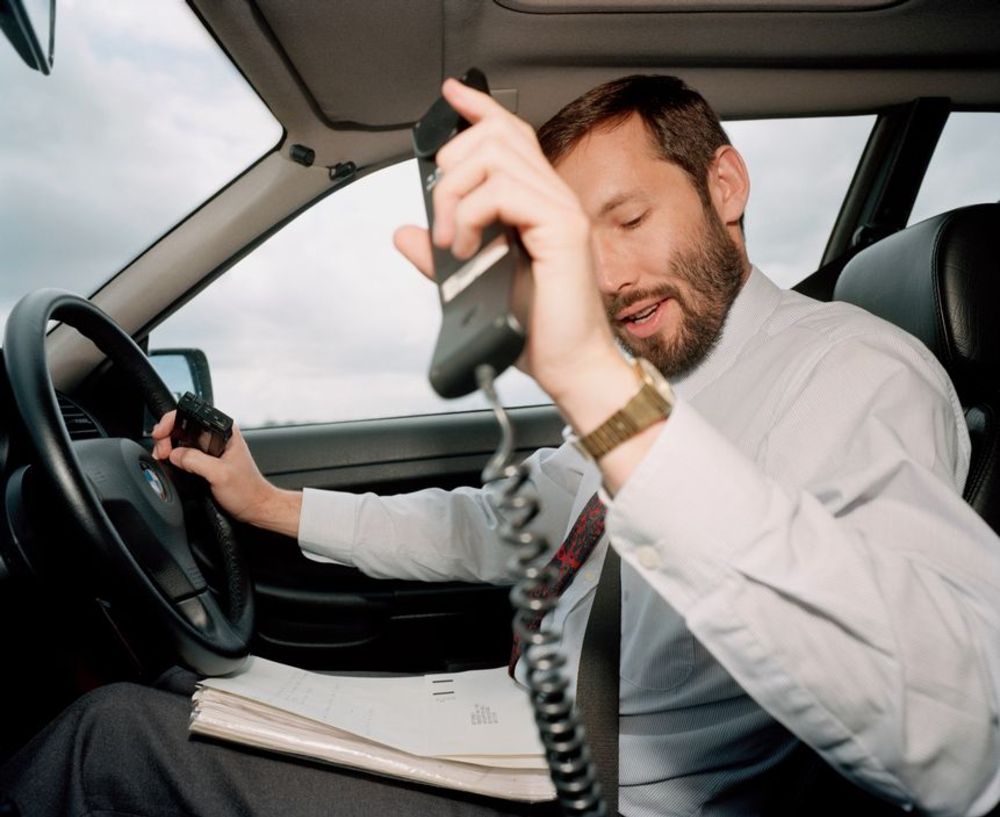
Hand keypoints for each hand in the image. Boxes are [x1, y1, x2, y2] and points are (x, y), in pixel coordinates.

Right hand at [152, 410, 296, 533]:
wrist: (254, 507)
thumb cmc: (247, 490)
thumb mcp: (220, 474)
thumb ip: (196, 461)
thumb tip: (174, 454)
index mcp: (224, 431)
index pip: (192, 415)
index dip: (172, 422)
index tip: (161, 434)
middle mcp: (217, 436)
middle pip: (183, 426)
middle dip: (167, 437)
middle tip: (162, 452)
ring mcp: (210, 448)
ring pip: (181, 440)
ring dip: (168, 448)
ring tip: (164, 458)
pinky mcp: (205, 460)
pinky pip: (185, 453)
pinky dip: (174, 457)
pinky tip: (171, 464)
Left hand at [393, 78, 624, 403]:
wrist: (567, 366)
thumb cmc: (536, 330)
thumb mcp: (472, 285)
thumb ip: (439, 257)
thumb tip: (406, 234)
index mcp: (537, 205)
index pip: (511, 136)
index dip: (479, 109)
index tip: (450, 96)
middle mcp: (553, 199)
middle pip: (498, 135)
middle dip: (451, 164)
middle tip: (441, 216)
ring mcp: (561, 210)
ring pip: (495, 158)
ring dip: (455, 195)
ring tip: (451, 241)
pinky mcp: (563, 228)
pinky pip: (506, 190)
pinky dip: (471, 214)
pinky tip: (465, 246)